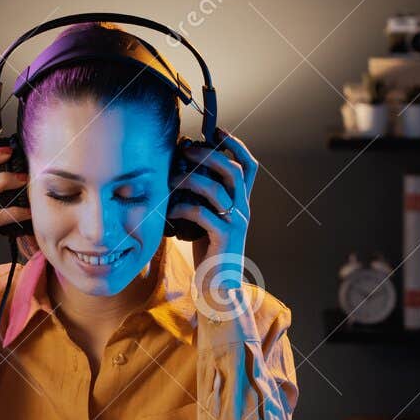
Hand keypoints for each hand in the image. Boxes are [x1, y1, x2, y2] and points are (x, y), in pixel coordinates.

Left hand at [168, 129, 258, 298]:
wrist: (219, 288)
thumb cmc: (209, 253)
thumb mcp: (207, 220)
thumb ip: (203, 199)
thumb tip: (182, 171)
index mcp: (242, 202)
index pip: (249, 166)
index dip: (235, 144)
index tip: (216, 130)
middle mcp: (243, 209)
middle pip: (233, 170)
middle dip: (209, 154)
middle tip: (186, 149)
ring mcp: (236, 222)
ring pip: (217, 188)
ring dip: (190, 179)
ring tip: (171, 177)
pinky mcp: (224, 237)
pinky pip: (202, 213)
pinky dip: (183, 206)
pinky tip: (170, 209)